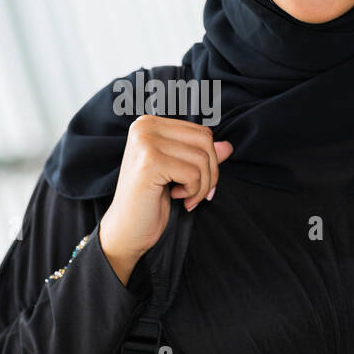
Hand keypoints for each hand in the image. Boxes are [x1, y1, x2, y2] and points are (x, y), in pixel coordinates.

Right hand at [98, 115, 232, 285]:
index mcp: (149, 124)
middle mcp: (144, 127)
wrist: (126, 229)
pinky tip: (175, 197)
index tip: (199, 183)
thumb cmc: (149, 201)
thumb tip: (228, 146)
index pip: (200, 132)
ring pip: (202, 158)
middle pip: (204, 141)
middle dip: (210, 173)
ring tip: (185, 196)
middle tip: (197, 194)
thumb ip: (200, 156)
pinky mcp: (150, 162)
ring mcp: (145, 142)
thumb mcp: (179, 173)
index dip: (210, 161)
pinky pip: (193, 174)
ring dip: (201, 185)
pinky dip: (193, 191)